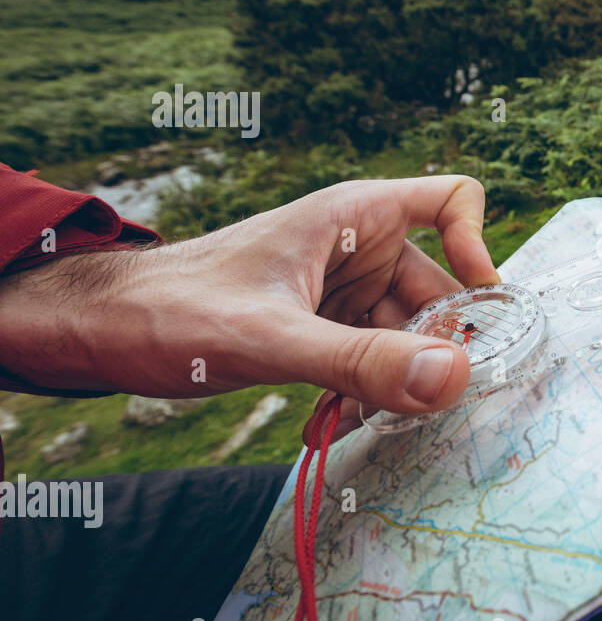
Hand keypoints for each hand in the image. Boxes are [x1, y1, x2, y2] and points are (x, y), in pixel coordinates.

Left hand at [0, 177, 498, 425]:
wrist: (102, 332)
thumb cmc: (173, 310)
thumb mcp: (272, 339)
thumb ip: (363, 362)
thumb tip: (452, 378)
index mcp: (355, 217)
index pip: (452, 200)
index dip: (478, 246)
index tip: (478, 311)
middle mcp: (359, 248)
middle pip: (439, 291)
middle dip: (432, 348)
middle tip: (415, 401)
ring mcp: (343, 290)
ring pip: (408, 336)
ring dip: (394, 382)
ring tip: (352, 417)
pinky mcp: (325, 327)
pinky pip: (374, 360)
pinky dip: (364, 393)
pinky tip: (330, 420)